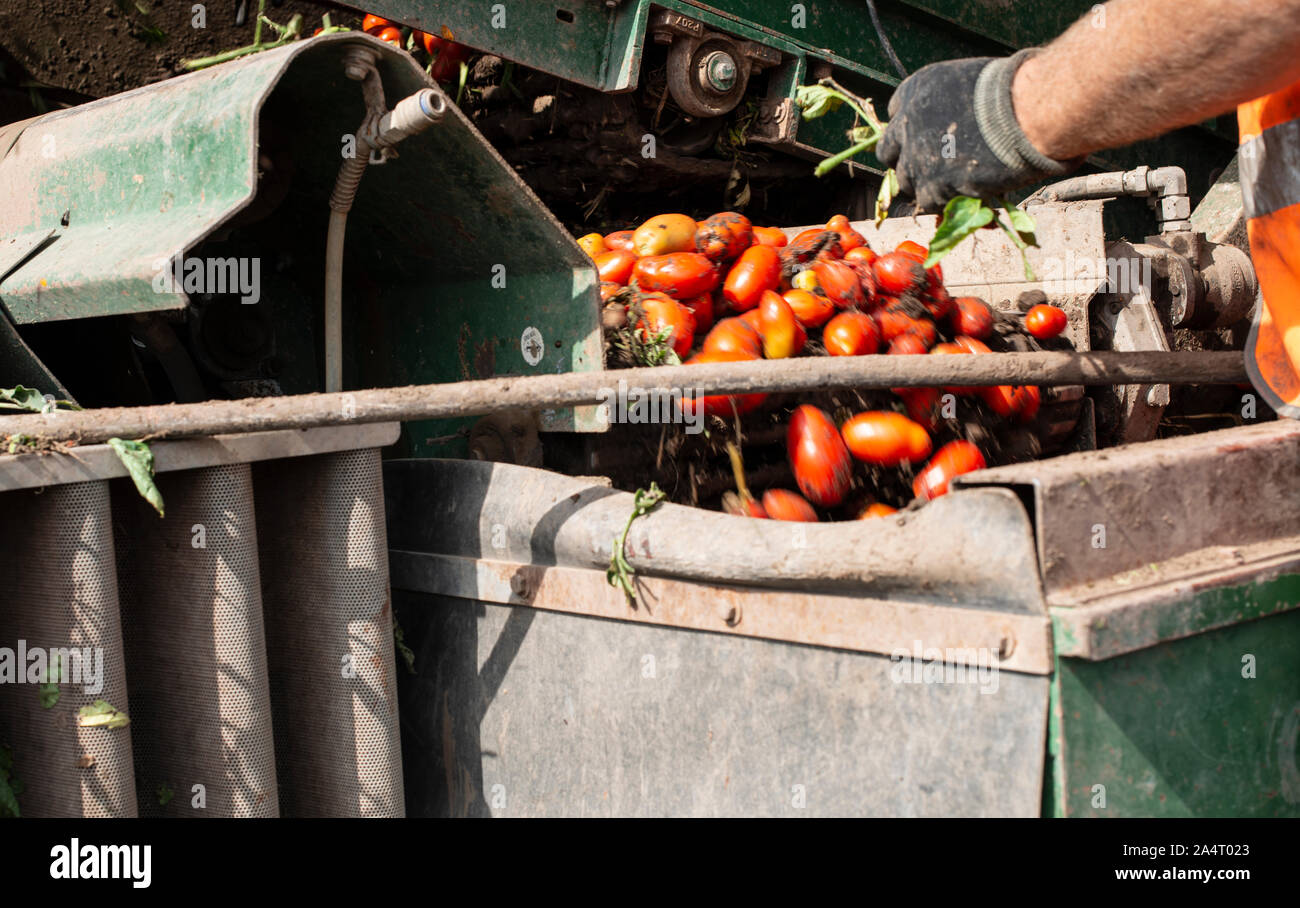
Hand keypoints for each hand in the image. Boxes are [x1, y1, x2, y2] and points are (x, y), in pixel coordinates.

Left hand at [875, 50, 1080, 212]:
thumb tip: (950, 120)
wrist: (1025, 112)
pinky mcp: (932, 184)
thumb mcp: (967, 83)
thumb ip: (947, 104)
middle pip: (890, 153)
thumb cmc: (1010, 90)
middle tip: (931, 166)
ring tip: (952, 181)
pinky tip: (962, 192)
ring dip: (924, 183)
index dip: (911, 131)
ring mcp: (915, 157)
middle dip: (907, 160)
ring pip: (906, 181)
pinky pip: (927, 200)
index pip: (896, 116)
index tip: (927, 138)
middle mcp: (906, 123)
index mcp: (914, 91)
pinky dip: (942, 200)